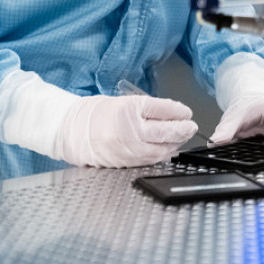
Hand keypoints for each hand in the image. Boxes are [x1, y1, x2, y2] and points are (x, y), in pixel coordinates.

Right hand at [55, 93, 198, 167]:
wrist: (71, 130)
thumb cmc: (96, 113)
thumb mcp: (123, 101)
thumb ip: (147, 108)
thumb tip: (172, 114)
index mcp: (128, 108)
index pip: (163, 109)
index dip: (179, 111)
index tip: (187, 112)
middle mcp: (129, 129)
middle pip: (166, 130)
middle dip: (183, 129)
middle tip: (191, 126)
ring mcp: (127, 148)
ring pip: (161, 149)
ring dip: (175, 144)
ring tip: (182, 138)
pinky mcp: (125, 162)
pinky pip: (150, 160)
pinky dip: (162, 155)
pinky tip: (168, 149)